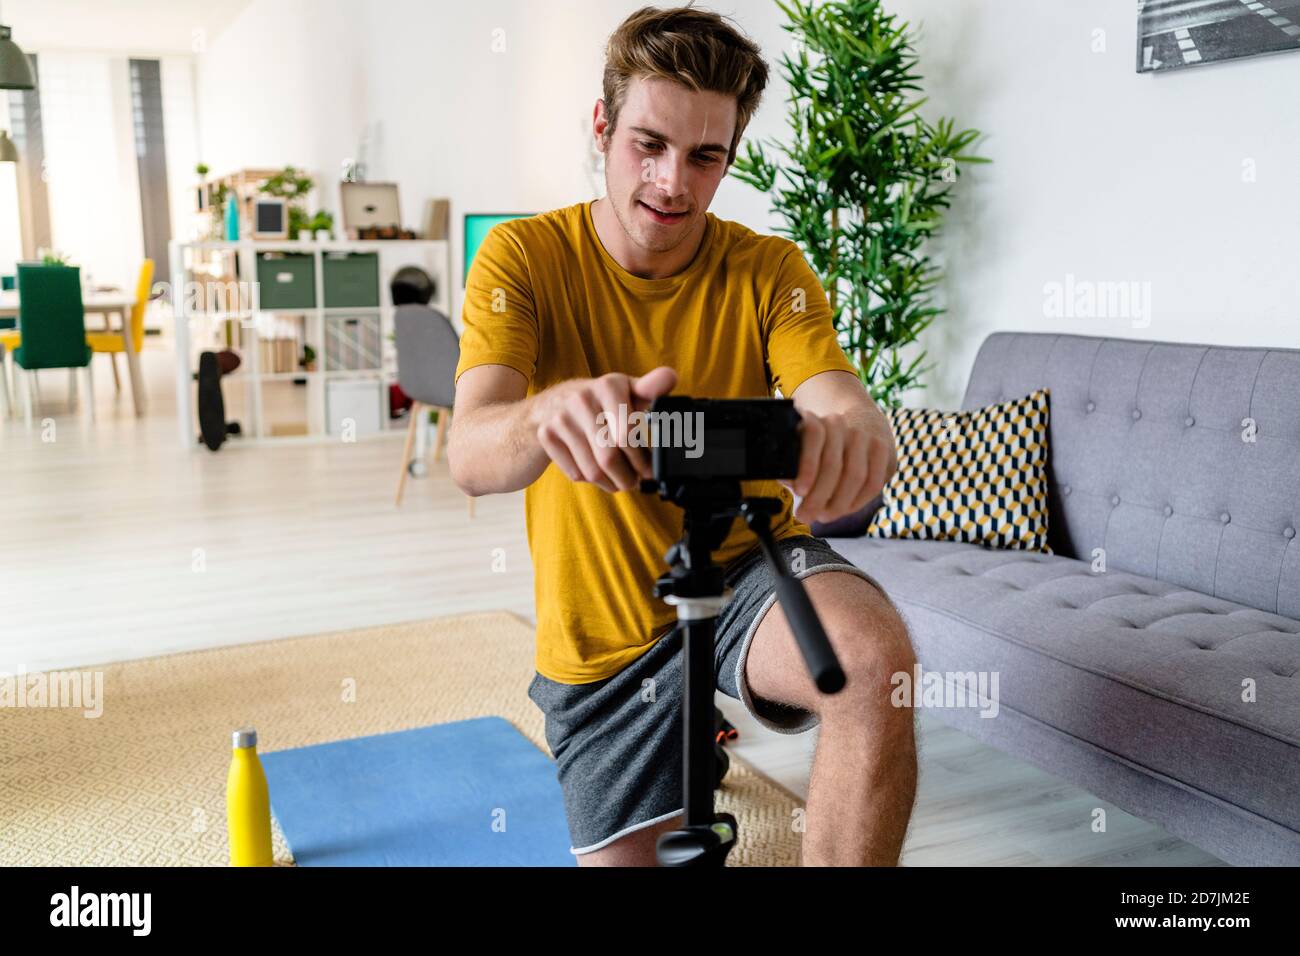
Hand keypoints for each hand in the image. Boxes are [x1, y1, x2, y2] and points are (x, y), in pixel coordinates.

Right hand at [535, 366, 677, 491]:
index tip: (650, 470)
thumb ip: (649, 388)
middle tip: (636, 481)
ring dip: (611, 483)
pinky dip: (590, 481)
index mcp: (609, 386)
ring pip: (593, 470)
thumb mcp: (623, 391)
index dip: (642, 459)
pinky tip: (597, 474)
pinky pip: (575, 473)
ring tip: (620, 481)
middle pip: (610, 456)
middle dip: (628, 476)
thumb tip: (671, 377)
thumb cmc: (595, 403)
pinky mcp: (546, 436)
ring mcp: (561, 418)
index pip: (627, 434)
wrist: (543, 408)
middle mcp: (582, 398)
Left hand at [781, 410, 890, 524]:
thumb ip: (793, 461)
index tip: (798, 491)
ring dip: (838, 504)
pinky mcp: (883, 451)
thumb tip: (788, 482)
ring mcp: (866, 437)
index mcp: (818, 419)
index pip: (814, 436)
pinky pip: (873, 482)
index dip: (807, 465)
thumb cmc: (821, 444)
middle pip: (834, 464)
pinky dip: (858, 501)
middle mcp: (844, 425)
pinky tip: (845, 510)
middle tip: (805, 516)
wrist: (860, 420)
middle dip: (818, 497)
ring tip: (823, 516)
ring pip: (856, 475)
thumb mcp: (802, 446)